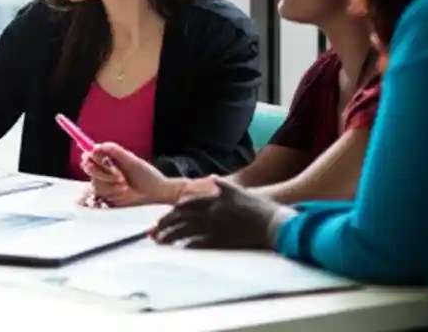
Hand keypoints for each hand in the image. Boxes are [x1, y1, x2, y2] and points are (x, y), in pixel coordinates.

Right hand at [80, 142, 185, 206]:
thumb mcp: (132, 161)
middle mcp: (104, 169)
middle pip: (88, 167)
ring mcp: (104, 183)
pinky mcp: (106, 195)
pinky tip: (122, 193)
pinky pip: (100, 194)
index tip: (100, 158)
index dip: (92, 156)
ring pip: (95, 182)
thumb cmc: (146, 175)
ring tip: (125, 186)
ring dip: (110, 184)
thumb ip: (114, 151)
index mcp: (109, 158)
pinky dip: (112, 192)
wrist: (154, 193)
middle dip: (103, 173)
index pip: (91, 154)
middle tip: (118, 176)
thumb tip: (96, 146)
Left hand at [152, 177, 297, 249]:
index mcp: (213, 200)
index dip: (172, 212)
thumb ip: (224, 185)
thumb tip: (213, 178)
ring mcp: (214, 228)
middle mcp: (210, 213)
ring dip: (170, 236)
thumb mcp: (240, 190)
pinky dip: (186, 246)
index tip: (162, 218)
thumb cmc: (259, 207)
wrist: (274, 225)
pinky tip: (178, 249)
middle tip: (153, 231)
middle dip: (165, 224)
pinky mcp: (221, 242)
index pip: (185, 205)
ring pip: (185, 231)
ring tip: (159, 241)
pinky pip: (198, 244)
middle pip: (181, 218)